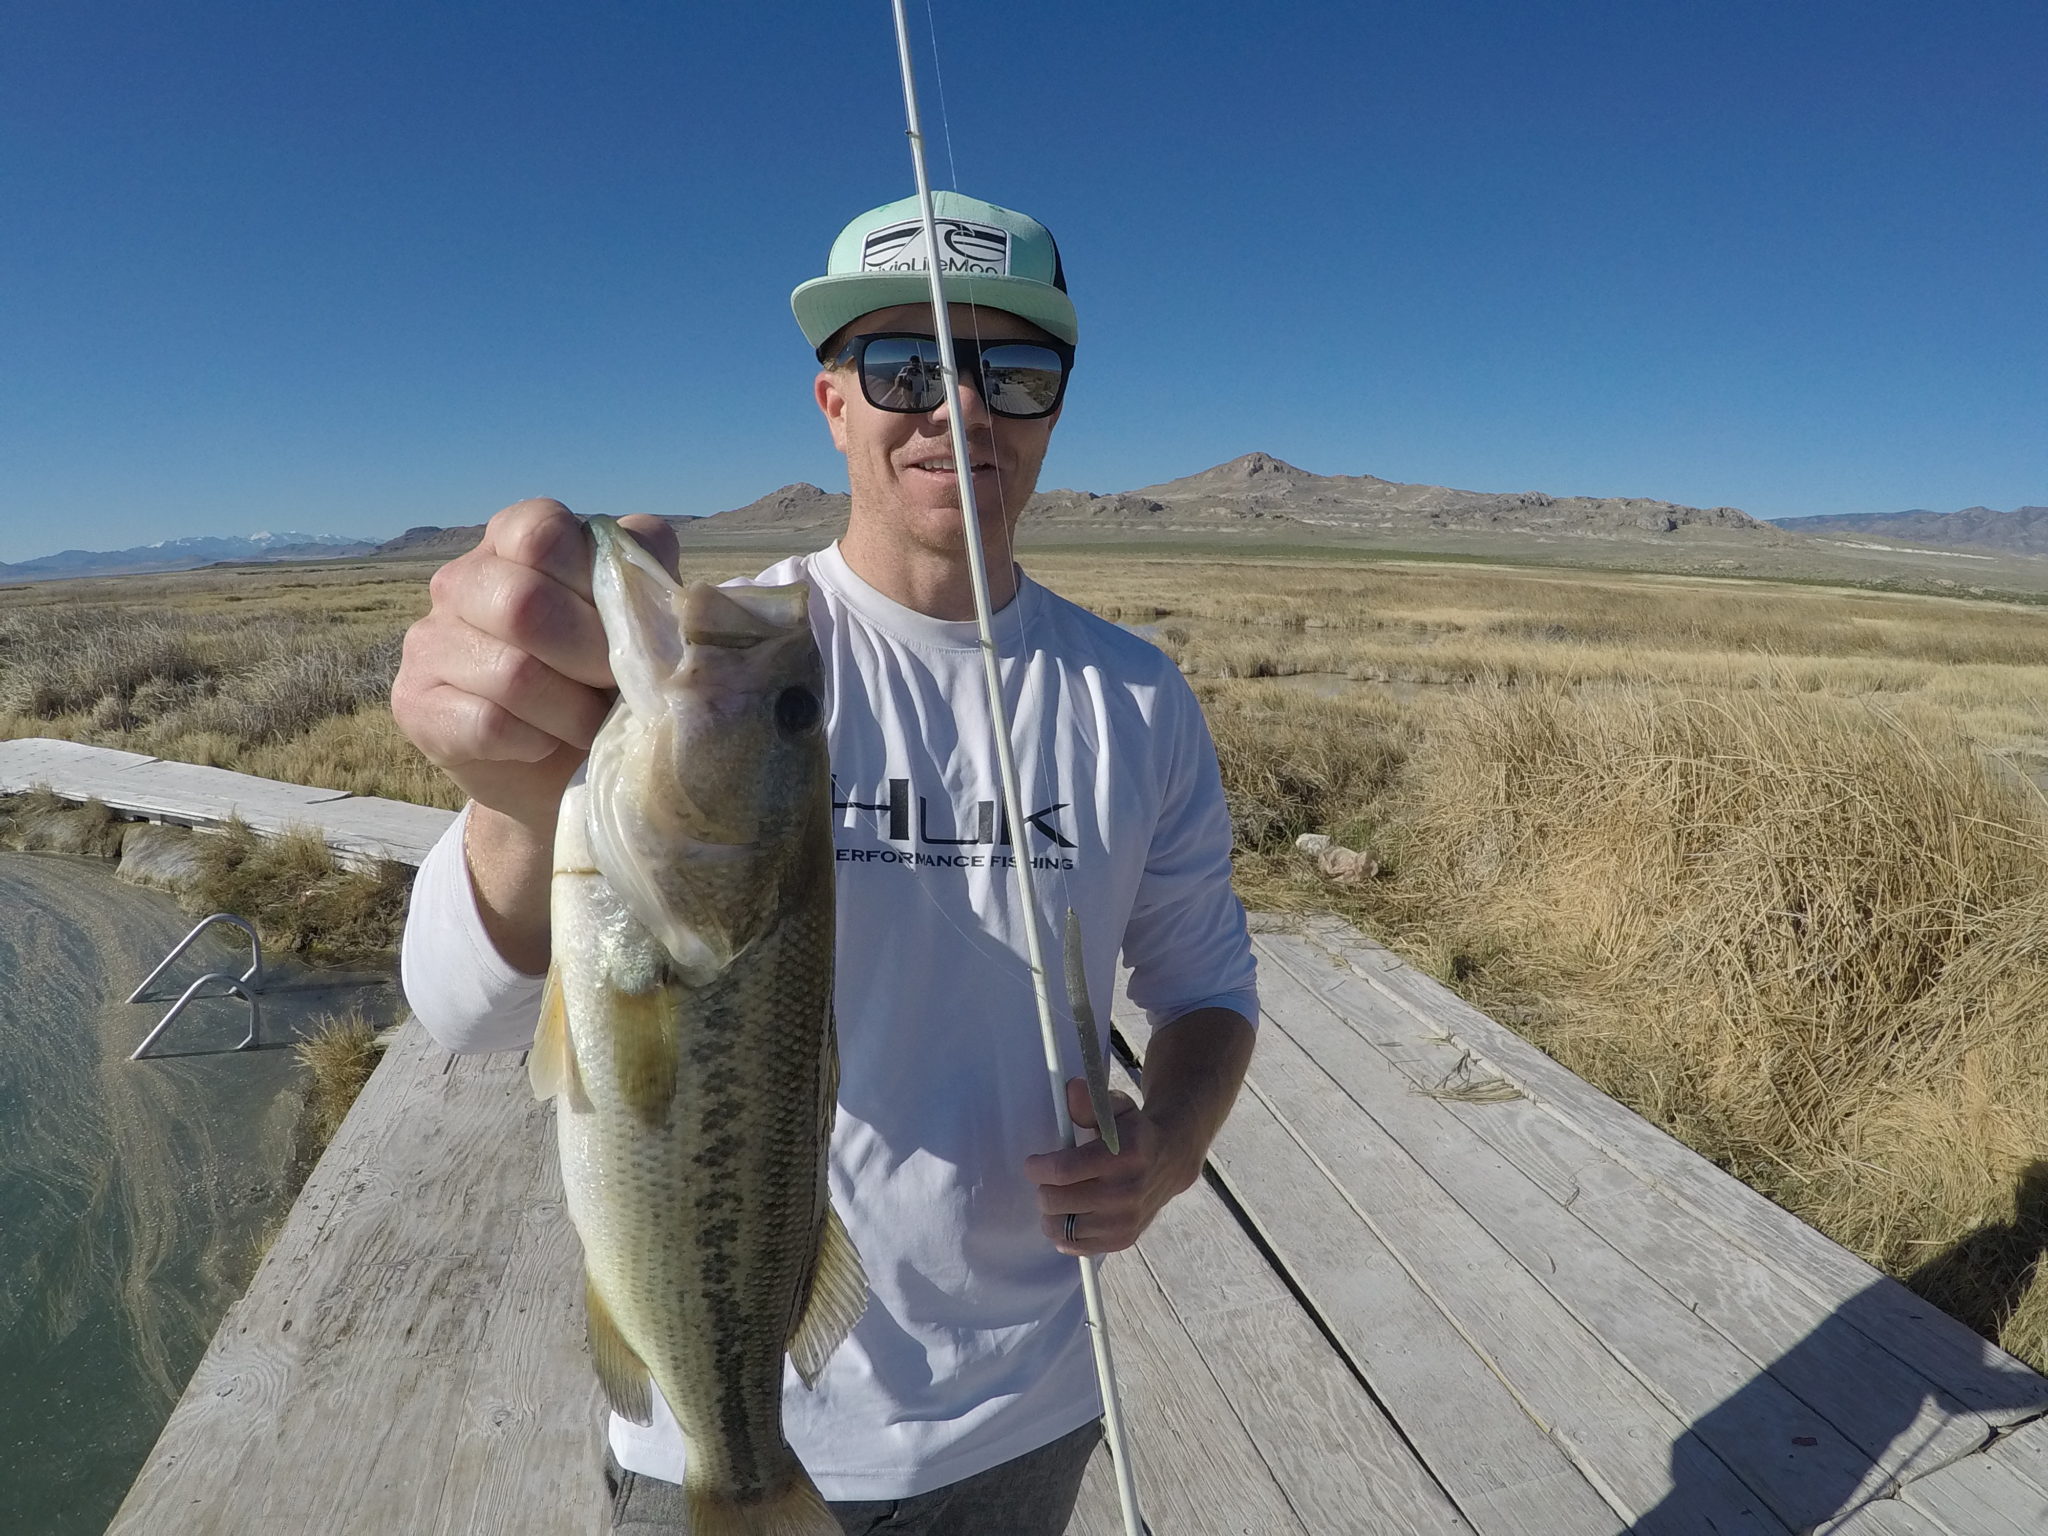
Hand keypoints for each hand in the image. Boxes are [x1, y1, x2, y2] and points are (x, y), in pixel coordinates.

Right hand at [391, 498, 679, 832]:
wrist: (559, 767)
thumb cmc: (604, 679)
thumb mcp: (638, 621)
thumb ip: (648, 584)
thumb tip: (672, 595)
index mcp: (515, 540)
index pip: (542, 531)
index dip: (594, 584)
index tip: (626, 629)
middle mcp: (461, 579)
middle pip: (524, 604)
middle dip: (592, 658)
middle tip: (618, 689)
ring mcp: (429, 639)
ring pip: (512, 673)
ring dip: (573, 712)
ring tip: (591, 725)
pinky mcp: (414, 703)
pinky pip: (487, 724)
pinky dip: (535, 742)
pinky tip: (544, 743)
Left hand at [1023, 1078, 1201, 1255]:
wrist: (1171, 1159)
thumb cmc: (1133, 1131)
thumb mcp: (1115, 1107)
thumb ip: (1089, 1101)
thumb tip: (1070, 1091)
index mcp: (1124, 1154)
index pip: (1064, 1171)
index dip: (1038, 1168)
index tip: (1033, 1163)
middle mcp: (1127, 1191)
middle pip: (1057, 1201)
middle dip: (1043, 1188)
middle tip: (1049, 1180)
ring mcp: (1126, 1220)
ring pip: (1062, 1228)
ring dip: (1051, 1213)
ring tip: (1058, 1197)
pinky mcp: (1124, 1238)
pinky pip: (1077, 1246)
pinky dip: (1065, 1234)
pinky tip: (1071, 1215)